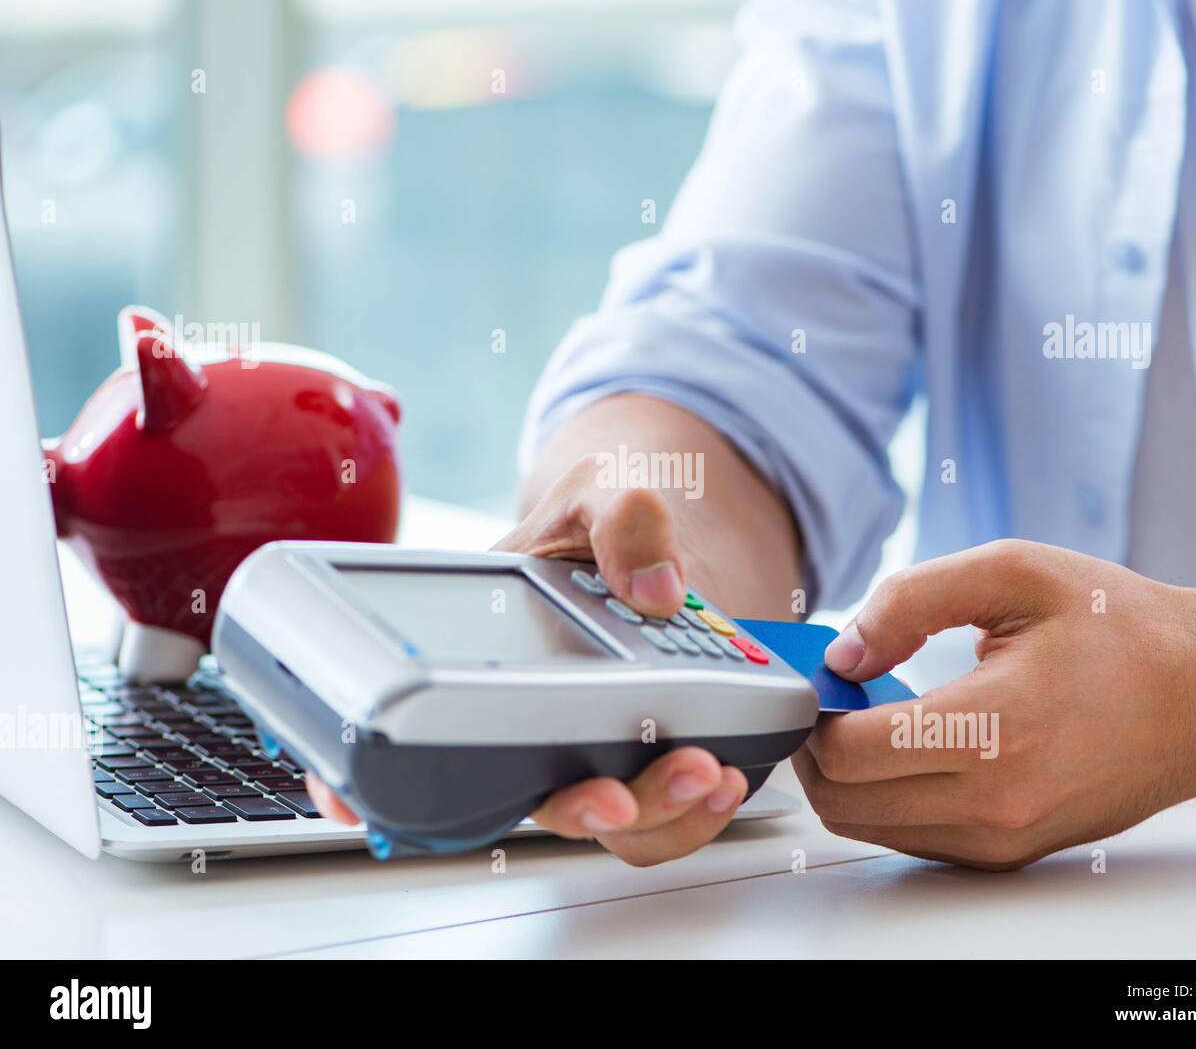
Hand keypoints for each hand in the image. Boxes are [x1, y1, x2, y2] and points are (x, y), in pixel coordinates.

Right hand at [308, 454, 748, 865]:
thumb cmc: (604, 512)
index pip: (415, 720)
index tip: (356, 802)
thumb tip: (655, 585)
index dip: (373, 776)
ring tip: (704, 774)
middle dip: (576, 805)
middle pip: (530, 792)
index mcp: (492, 646)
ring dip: (652, 813)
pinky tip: (730, 774)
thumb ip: (623, 518)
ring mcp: (592, 737)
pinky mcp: (654, 751)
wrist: (666, 535)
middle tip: (615, 791)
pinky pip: (664, 808)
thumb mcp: (605, 489)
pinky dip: (697, 811)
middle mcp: (532, 708)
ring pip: (603, 814)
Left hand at [794, 539, 1195, 869]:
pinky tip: (910, 746)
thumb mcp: (1013, 574)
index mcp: (993, 729)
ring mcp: (1002, 837)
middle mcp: (995, 801)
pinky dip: (886, 798)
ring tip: (872, 717)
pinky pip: (912, 837)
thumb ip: (910, 601)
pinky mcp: (1009, 852)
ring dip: (846, 777)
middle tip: (834, 697)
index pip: (851, 751)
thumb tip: (844, 651)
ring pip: (869, 828)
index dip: (816, 709)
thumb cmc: (1118, 628)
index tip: (824, 674)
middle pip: (843, 801)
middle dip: (816, 746)